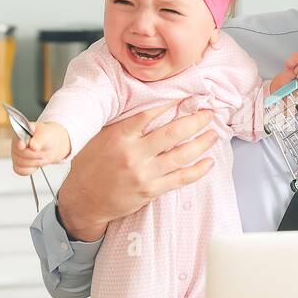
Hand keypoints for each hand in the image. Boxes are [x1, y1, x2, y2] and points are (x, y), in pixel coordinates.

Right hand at [11, 121, 69, 174]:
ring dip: (35, 163)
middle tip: (44, 153)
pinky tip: (36, 164)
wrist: (50, 145)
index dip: (19, 144)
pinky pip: (20, 170)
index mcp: (21, 133)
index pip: (17, 140)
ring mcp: (16, 155)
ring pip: (20, 164)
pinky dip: (30, 169)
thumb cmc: (46, 137)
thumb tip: (32, 146)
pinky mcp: (18, 164)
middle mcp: (16, 144)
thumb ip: (39, 140)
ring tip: (43, 158)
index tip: (22, 146)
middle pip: (20, 154)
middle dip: (35, 155)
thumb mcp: (45, 135)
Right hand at [55, 101, 217, 241]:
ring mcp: (143, 174)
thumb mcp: (100, 137)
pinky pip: (179, 179)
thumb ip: (123, 124)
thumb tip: (149, 106)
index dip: (172, 103)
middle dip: (195, 121)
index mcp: (119, 137)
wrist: (83, 200)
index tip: (187, 97)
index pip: (150, 114)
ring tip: (214, 134)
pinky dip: (197, 171)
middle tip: (209, 113)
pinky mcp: (150, 191)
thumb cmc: (90, 166)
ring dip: (201, 143)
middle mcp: (133, 154)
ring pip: (181, 156)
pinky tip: (209, 162)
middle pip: (172, 134)